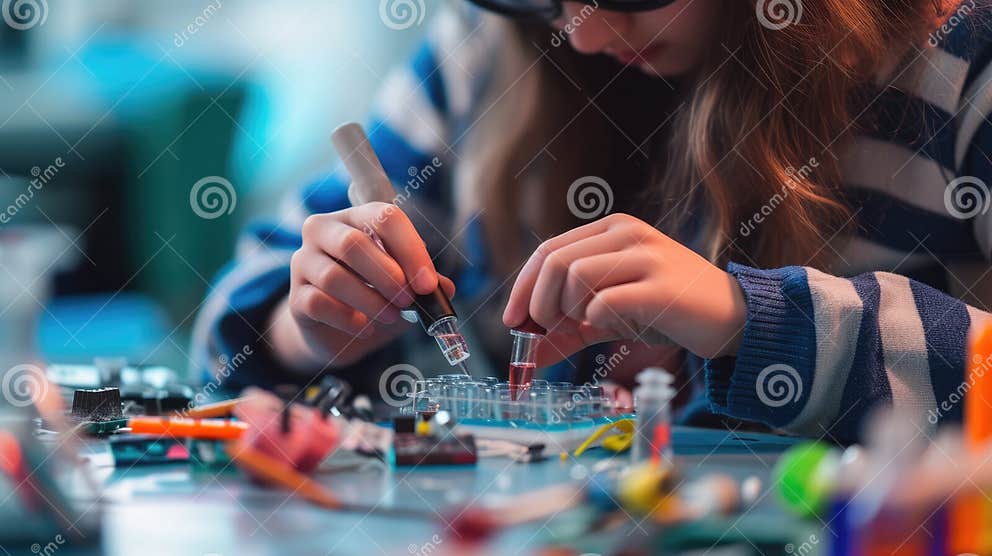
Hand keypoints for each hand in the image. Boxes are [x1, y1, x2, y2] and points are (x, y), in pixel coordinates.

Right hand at [269, 202, 455, 370]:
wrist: (339, 332)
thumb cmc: (374, 297)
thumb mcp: (405, 286)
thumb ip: (424, 283)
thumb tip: (446, 289)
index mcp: (356, 217)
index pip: (382, 217)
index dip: (409, 249)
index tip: (427, 284)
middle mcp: (324, 231)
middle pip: (353, 243)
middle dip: (388, 276)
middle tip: (409, 300)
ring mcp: (304, 262)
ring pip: (334, 276)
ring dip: (371, 300)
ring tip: (391, 316)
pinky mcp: (295, 297)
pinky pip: (319, 304)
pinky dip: (349, 319)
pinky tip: (366, 328)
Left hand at [503, 213, 744, 363]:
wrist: (732, 317)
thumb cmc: (666, 311)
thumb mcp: (609, 314)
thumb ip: (567, 329)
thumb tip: (526, 354)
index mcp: (611, 229)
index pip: (547, 250)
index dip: (522, 287)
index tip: (514, 321)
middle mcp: (627, 234)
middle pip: (554, 262)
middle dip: (539, 303)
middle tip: (551, 329)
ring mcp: (646, 257)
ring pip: (574, 277)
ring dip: (569, 312)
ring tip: (590, 326)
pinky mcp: (660, 288)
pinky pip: (604, 302)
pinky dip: (596, 321)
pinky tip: (613, 327)